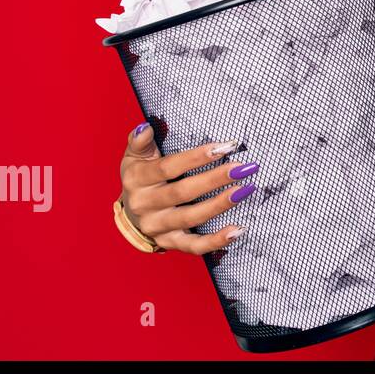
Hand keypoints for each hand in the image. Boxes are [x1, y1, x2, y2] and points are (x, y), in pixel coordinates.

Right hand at [119, 121, 259, 254]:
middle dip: (215, 179)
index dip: (197, 157)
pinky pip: (194, 246)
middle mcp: (145, 205)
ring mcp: (157, 226)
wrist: (129, 213)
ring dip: (220, 205)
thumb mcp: (134, 157)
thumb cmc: (140, 178)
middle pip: (183, 192)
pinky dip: (216, 241)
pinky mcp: (169, 243)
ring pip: (191, 218)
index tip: (226, 147)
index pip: (169, 167)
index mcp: (138, 179)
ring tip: (245, 190)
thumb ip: (140, 142)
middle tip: (243, 168)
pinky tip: (238, 229)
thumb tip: (145, 127)